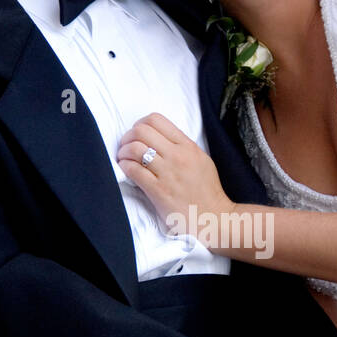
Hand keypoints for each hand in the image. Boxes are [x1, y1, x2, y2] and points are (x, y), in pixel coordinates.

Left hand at [117, 113, 230, 237]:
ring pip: (134, 149)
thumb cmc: (207, 191)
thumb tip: (160, 138)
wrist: (214, 217)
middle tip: (126, 147)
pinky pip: (133, 171)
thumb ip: (182, 147)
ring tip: (124, 160)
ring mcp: (167, 173)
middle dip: (127, 137)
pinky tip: (126, 170)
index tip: (138, 135)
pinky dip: (125, 167)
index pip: (156, 120)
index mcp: (187, 146)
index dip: (140, 124)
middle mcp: (177, 156)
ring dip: (123, 152)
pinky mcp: (158, 191)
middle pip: (141, 131)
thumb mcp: (201, 160)